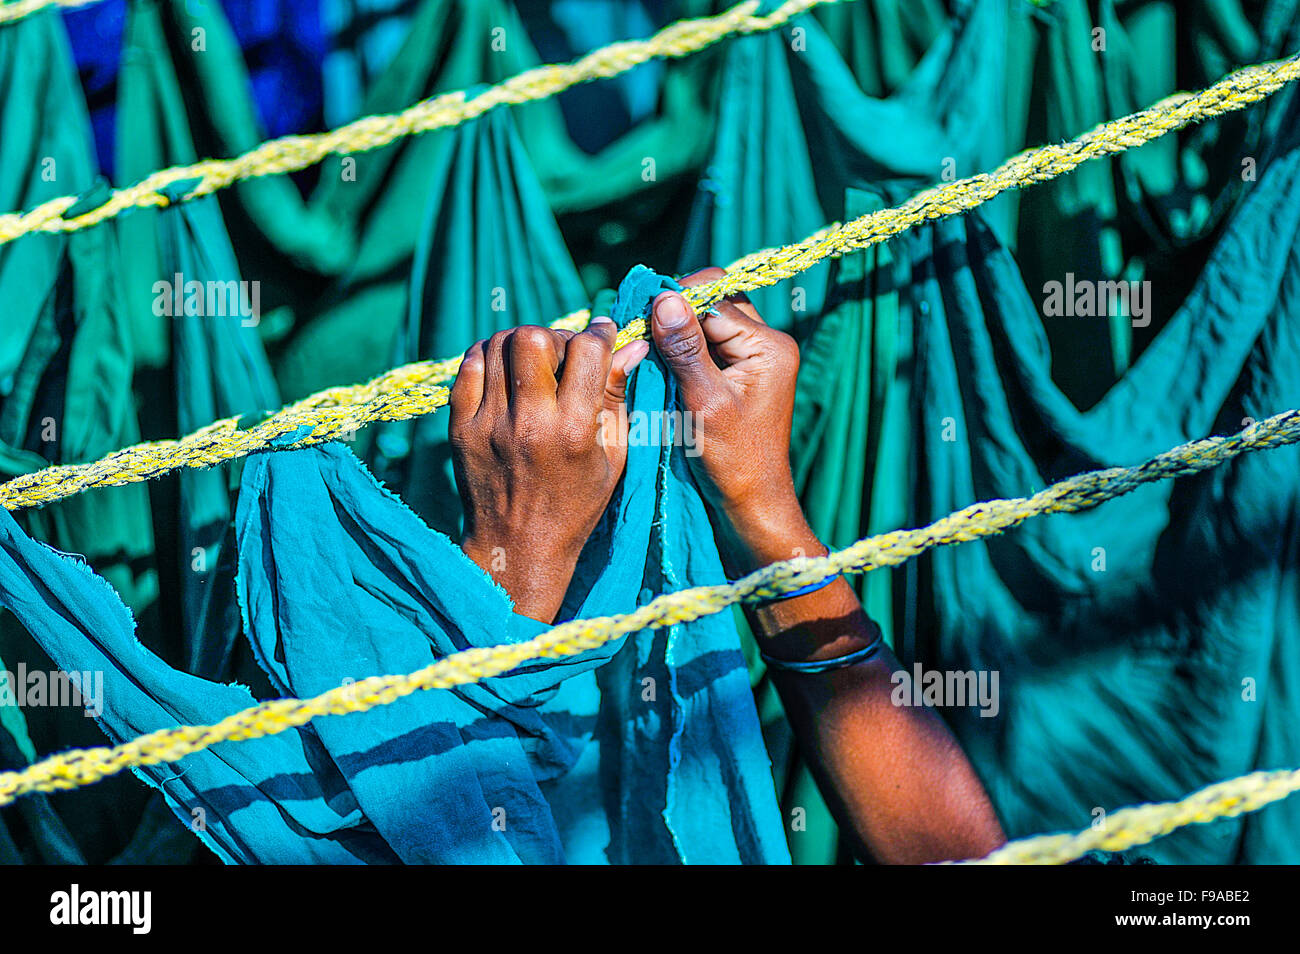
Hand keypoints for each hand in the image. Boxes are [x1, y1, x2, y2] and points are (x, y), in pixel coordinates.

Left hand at [449, 319, 648, 621]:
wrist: (517, 547)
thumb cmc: (577, 504)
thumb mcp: (612, 456)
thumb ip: (617, 397)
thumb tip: (632, 345)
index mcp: (574, 432)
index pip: (587, 351)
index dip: (600, 334)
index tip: (603, 335)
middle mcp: (528, 424)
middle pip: (535, 338)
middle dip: (556, 336)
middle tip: (563, 355)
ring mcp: (488, 424)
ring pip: (499, 344)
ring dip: (522, 343)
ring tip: (535, 363)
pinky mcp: (460, 427)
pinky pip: (469, 364)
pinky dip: (490, 356)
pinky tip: (506, 373)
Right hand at [649, 268, 811, 573]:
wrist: (753, 504)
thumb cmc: (732, 462)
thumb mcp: (704, 402)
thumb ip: (685, 350)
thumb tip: (664, 296)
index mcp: (769, 345)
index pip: (712, 299)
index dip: (671, 303)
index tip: (633, 318)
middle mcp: (768, 343)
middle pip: (714, 302)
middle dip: (675, 313)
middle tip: (639, 333)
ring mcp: (757, 358)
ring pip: (709, 322)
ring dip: (678, 332)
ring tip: (647, 350)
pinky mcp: (743, 374)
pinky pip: (710, 345)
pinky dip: (684, 351)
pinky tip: (660, 366)